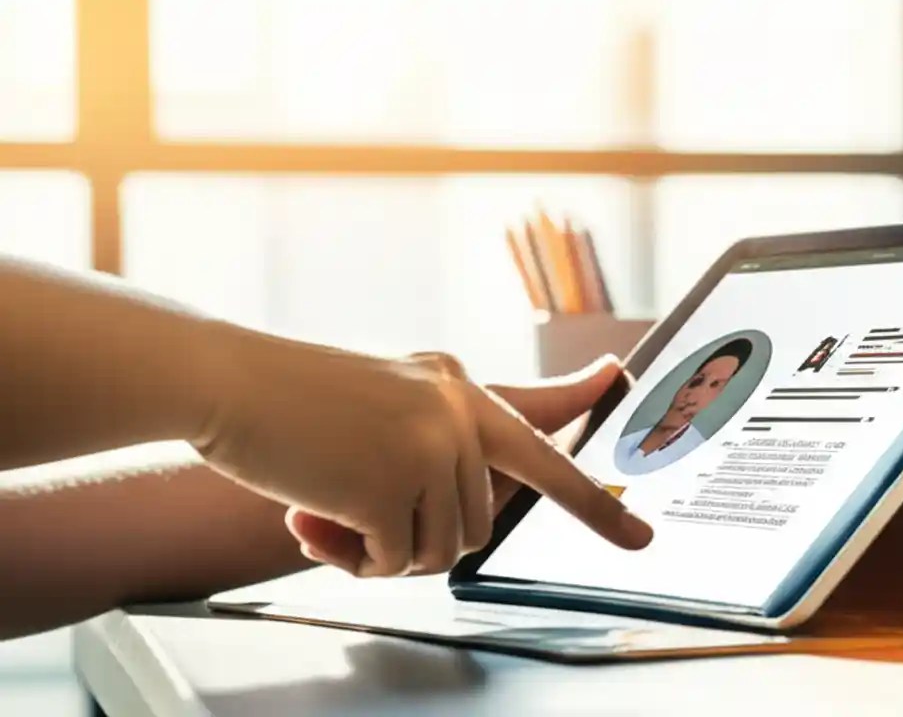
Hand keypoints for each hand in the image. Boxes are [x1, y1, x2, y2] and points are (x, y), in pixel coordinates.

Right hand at [193, 327, 650, 576]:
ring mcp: (428, 447)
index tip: (639, 538)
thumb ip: (438, 445)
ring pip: (439, 550)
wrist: (222, 379)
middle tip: (355, 517)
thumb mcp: (387, 400)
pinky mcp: (390, 485)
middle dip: (419, 535)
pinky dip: (351, 559)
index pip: (544, 446)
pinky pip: (392, 563)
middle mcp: (456, 413)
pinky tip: (310, 518)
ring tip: (328, 511)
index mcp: (458, 386)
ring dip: (382, 549)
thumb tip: (463, 518)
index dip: (592, 504)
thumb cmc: (294, 399)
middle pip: (477, 523)